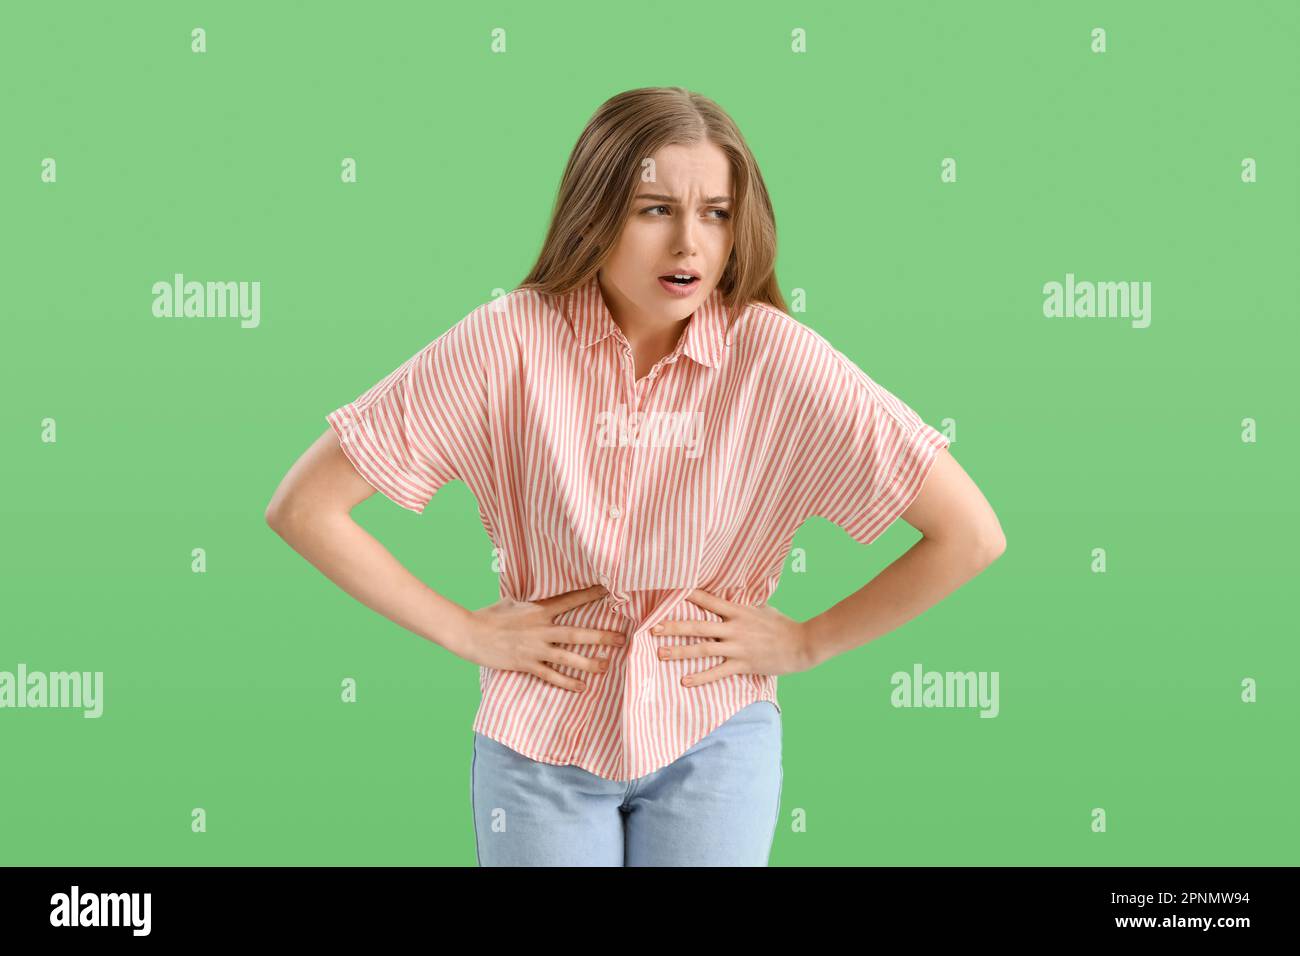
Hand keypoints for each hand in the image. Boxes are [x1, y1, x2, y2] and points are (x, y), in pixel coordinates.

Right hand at [458, 585, 626, 691]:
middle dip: (601, 636)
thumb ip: (533, 601)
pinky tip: (582, 687)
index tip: (610, 590)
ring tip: (606, 666)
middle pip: (576, 633)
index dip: (591, 595)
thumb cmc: (491, 615)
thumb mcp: (513, 601)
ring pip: (567, 657)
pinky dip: (567, 682)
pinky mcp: (526, 664)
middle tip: (621, 639)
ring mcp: (534, 648)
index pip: (570, 600)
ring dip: (588, 662)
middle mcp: (541, 629)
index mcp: (539, 610)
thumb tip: (543, 594)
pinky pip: (551, 675)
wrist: (470, 633)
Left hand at [650, 588, 813, 687]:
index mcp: (737, 611)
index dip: (688, 595)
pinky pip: (717, 672)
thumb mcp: (761, 609)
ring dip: (680, 651)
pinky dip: (700, 677)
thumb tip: (731, 600)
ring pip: (702, 649)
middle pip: (698, 626)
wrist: (802, 643)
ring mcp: (737, 647)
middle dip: (674, 627)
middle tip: (653, 628)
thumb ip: (743, 606)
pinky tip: (684, 681)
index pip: (707, 600)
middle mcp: (734, 628)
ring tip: (660, 654)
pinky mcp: (743, 664)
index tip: (668, 592)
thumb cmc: (782, 625)